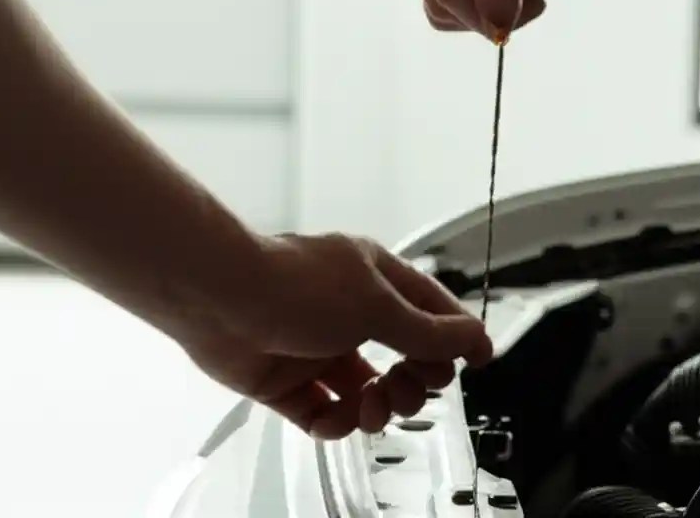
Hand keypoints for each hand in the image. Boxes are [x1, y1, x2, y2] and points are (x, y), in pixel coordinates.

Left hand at [175, 233, 491, 438]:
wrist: (219, 298)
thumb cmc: (295, 285)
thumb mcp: (378, 307)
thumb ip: (428, 332)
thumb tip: (474, 337)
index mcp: (377, 279)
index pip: (432, 310)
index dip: (458, 337)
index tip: (480, 362)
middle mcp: (349, 312)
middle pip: (403, 356)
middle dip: (415, 379)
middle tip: (410, 388)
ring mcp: (316, 347)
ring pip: (367, 389)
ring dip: (378, 406)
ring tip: (371, 410)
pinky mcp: (285, 380)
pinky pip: (324, 412)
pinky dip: (335, 421)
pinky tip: (336, 417)